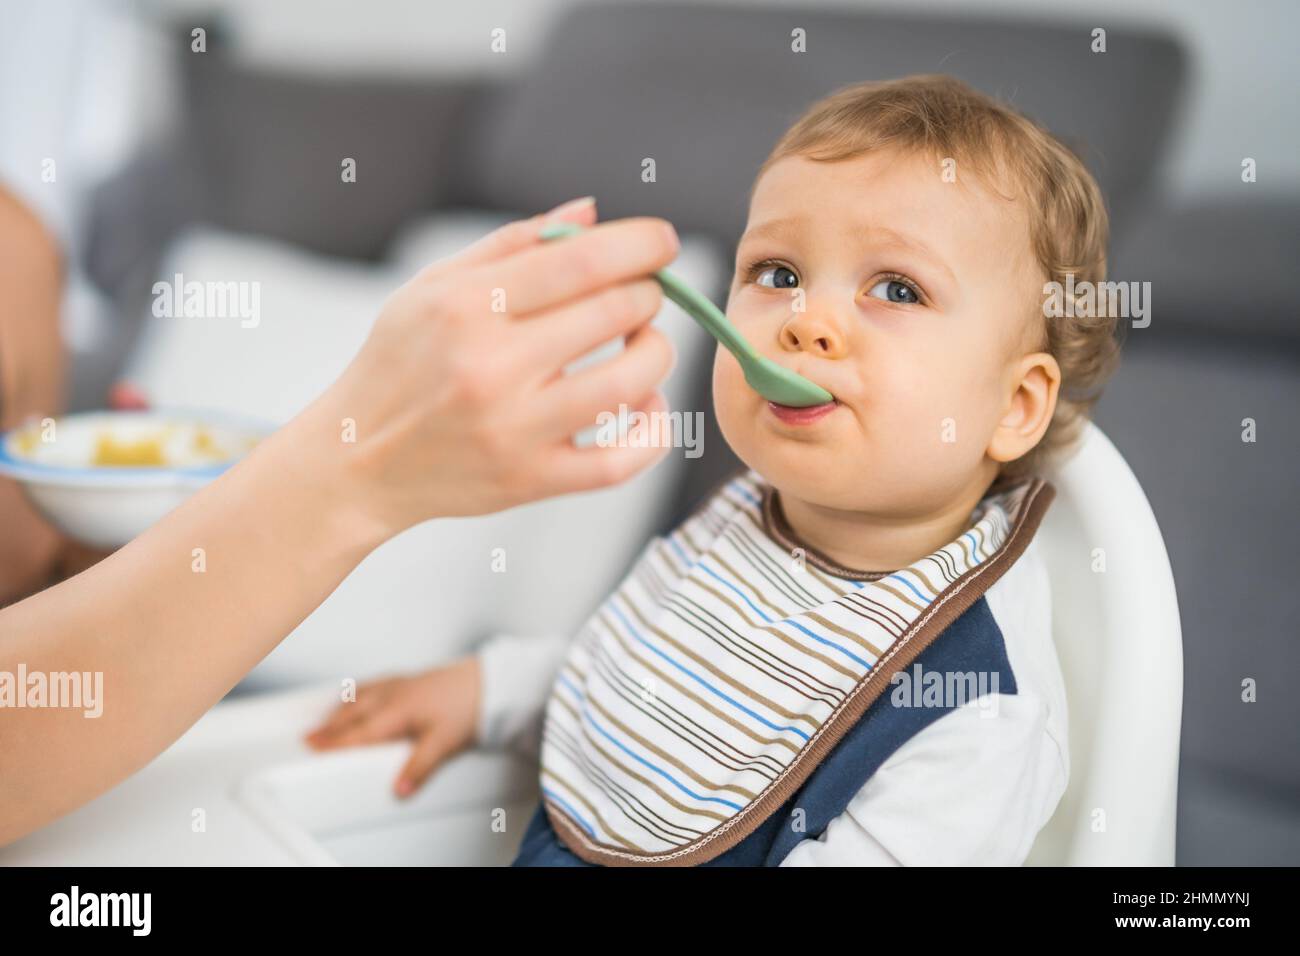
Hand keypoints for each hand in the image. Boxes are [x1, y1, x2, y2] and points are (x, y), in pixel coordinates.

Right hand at [304, 197, 680, 539]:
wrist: (356, 461)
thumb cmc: (400, 363)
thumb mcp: (433, 287)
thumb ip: (512, 244)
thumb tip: (590, 211)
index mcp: (467, 307)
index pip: (582, 259)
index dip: (641, 244)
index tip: (662, 242)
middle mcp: (493, 366)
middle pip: (617, 311)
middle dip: (648, 293)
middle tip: (643, 293)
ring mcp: (515, 429)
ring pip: (632, 382)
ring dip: (657, 351)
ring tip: (642, 343)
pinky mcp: (532, 480)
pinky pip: (622, 460)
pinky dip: (654, 429)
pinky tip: (647, 404)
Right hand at [304, 657, 482, 797]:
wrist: (488, 681)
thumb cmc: (467, 705)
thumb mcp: (444, 742)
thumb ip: (419, 767)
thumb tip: (400, 788)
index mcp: (397, 711)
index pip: (358, 732)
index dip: (334, 742)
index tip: (312, 748)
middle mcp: (392, 694)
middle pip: (352, 713)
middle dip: (329, 726)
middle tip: (309, 738)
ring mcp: (399, 684)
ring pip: (360, 696)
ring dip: (340, 709)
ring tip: (326, 720)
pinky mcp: (408, 679)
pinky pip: (373, 684)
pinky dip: (357, 692)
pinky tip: (358, 695)